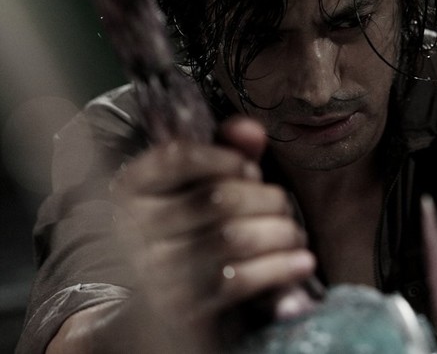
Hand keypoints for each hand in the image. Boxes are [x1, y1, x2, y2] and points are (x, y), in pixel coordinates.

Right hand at [113, 117, 315, 351]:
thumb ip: (223, 152)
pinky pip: (238, 280)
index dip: (227, 158)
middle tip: (284, 206)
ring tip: (295, 234)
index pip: (179, 157)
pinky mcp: (180, 305)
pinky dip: (279, 268)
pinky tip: (301, 263)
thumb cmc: (184, 229)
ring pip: (233, 238)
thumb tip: (253, 130)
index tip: (252, 169)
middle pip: (218, 198)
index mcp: (133, 186)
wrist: (152, 307)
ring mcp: (155, 269)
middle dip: (266, 199)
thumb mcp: (195, 185)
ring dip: (279, 233)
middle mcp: (134, 226)